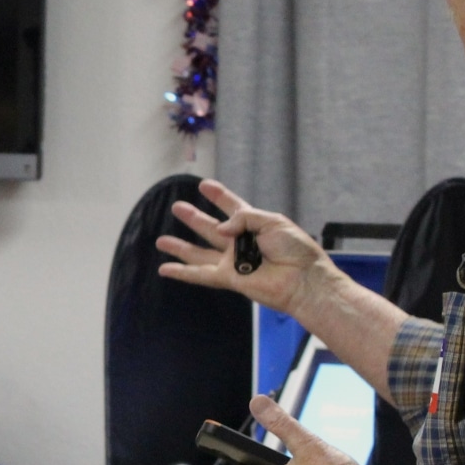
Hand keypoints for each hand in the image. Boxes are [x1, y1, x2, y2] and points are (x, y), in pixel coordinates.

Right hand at [154, 180, 330, 314]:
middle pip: (211, 228)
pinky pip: (201, 274)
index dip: (219, 196)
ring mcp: (233, 261)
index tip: (204, 185)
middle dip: (194, 218)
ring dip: (181, 247)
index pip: (233, 207)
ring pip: (200, 253)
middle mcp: (240, 243)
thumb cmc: (296, 249)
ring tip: (161, 241)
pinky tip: (165, 269)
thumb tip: (219, 229)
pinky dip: (182, 272)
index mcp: (255, 225)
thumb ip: (243, 218)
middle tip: (177, 207)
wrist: (303, 280)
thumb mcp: (273, 222)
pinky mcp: (229, 278)